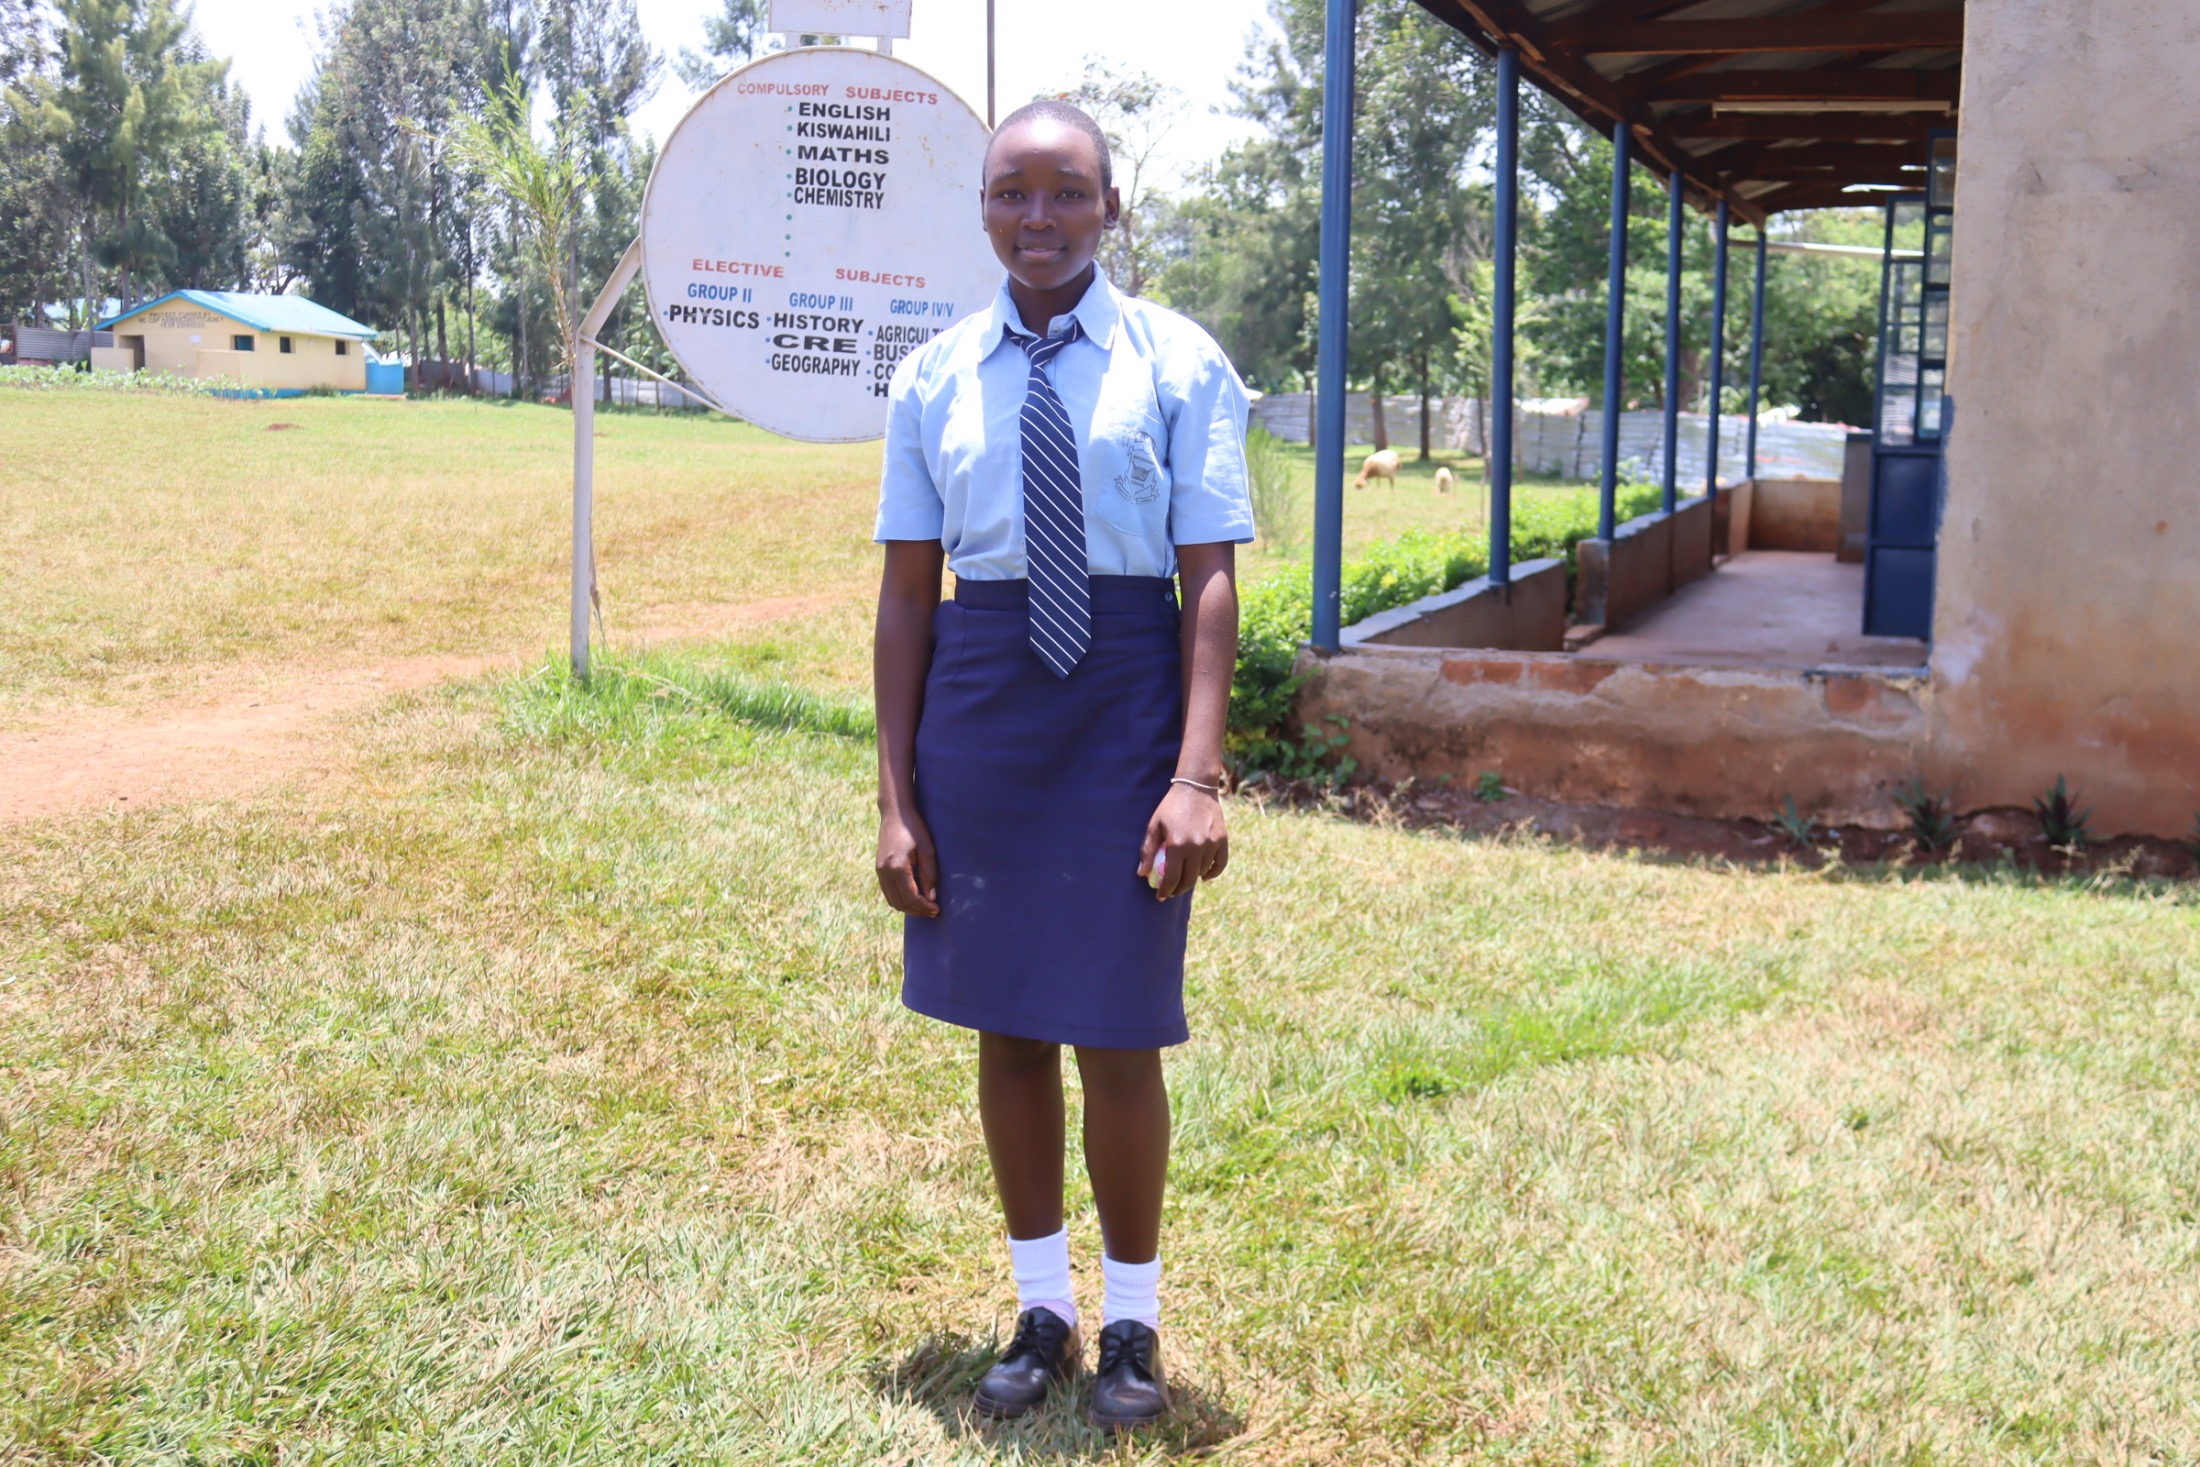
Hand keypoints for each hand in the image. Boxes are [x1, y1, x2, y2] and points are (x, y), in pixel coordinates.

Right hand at [876, 807, 939, 916]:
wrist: (895, 813)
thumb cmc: (914, 828)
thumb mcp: (927, 849)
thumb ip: (929, 874)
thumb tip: (931, 897)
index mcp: (897, 868)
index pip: (911, 898)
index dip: (925, 907)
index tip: (937, 909)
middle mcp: (884, 872)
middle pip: (900, 903)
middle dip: (917, 911)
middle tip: (933, 911)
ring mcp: (879, 871)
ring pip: (892, 901)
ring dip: (908, 908)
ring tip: (924, 907)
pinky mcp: (878, 869)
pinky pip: (888, 893)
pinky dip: (900, 900)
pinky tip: (913, 897)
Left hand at [1137, 784, 1228, 900]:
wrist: (1196, 788)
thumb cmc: (1171, 807)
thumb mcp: (1154, 826)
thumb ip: (1147, 850)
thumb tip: (1142, 874)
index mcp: (1178, 844)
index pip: (1172, 878)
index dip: (1166, 890)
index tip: (1160, 896)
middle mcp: (1197, 847)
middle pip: (1188, 880)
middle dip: (1178, 889)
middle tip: (1171, 891)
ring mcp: (1211, 844)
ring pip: (1202, 872)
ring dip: (1192, 878)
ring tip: (1183, 877)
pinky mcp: (1222, 839)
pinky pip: (1220, 864)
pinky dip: (1212, 873)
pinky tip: (1204, 877)